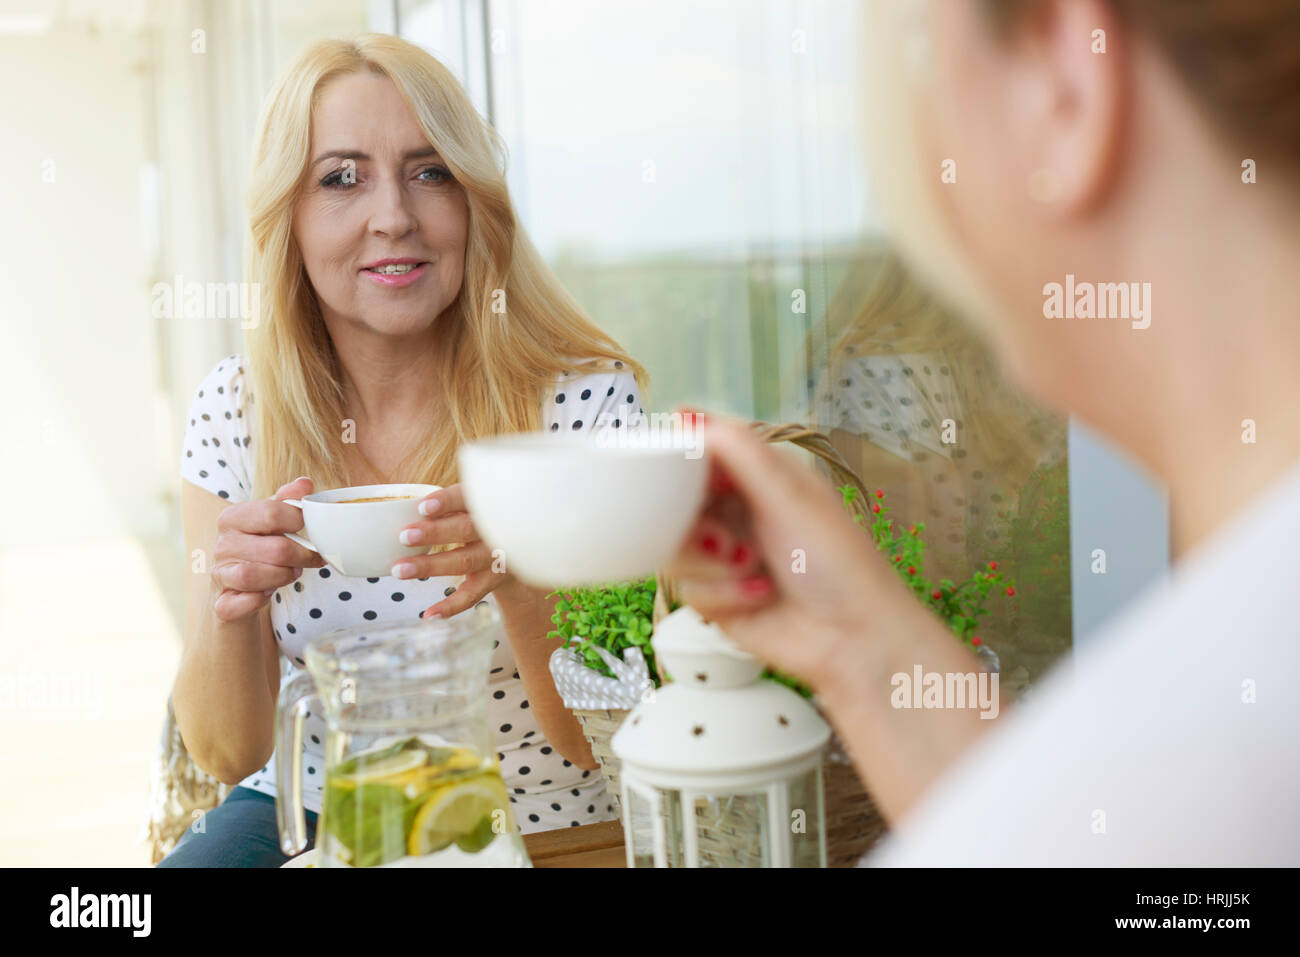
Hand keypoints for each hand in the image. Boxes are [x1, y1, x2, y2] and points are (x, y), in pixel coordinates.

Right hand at [210, 477, 326, 621]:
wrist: (239, 583)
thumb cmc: (261, 544)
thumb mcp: (274, 518)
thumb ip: (288, 499)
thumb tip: (304, 484)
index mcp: (233, 517)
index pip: (271, 513)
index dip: (298, 521)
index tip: (308, 529)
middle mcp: (222, 544)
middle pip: (274, 549)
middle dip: (301, 556)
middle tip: (310, 559)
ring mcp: (219, 573)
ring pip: (254, 576)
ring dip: (283, 577)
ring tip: (291, 573)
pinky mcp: (221, 602)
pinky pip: (236, 604)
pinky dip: (256, 601)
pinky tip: (267, 594)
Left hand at [390, 483, 529, 617]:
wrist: (519, 547)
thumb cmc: (480, 519)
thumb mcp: (470, 505)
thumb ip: (448, 505)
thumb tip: (405, 508)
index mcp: (486, 504)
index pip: (468, 498)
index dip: (447, 502)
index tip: (422, 507)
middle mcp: (495, 529)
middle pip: (466, 530)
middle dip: (434, 533)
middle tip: (404, 537)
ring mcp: (495, 557)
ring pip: (464, 561)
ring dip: (430, 566)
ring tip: (400, 570)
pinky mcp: (492, 580)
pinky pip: (471, 596)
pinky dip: (450, 606)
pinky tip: (428, 614)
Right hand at [663, 412, 915, 692]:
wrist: (853, 639)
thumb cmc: (836, 560)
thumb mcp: (787, 492)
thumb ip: (736, 449)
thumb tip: (686, 413)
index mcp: (757, 476)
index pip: (699, 452)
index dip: (679, 463)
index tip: (667, 475)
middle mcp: (737, 511)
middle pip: (674, 503)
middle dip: (693, 523)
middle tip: (722, 537)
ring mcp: (724, 556)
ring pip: (674, 547)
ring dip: (711, 562)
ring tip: (750, 567)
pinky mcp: (717, 598)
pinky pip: (688, 588)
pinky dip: (723, 594)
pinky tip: (759, 596)